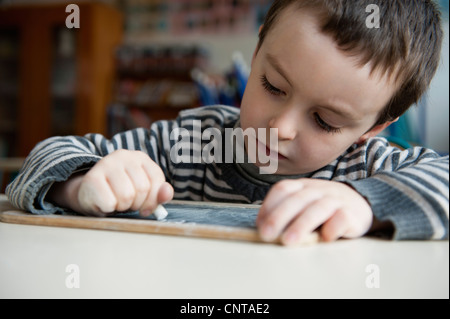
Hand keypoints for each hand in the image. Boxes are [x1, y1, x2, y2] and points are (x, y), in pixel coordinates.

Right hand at [49, 150, 173, 216]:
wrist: (89, 193)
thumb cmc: (120, 192)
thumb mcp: (144, 192)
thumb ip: (158, 193)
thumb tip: (167, 193)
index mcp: (140, 157)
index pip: (156, 179)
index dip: (153, 199)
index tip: (146, 208)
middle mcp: (123, 155)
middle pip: (142, 189)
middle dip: (136, 204)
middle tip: (127, 203)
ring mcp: (106, 164)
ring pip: (126, 196)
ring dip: (122, 207)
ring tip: (116, 202)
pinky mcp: (92, 178)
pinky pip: (110, 203)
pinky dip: (108, 209)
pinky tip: (103, 202)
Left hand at [256, 179, 372, 244]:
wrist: (359, 205)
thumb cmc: (323, 210)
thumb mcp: (303, 206)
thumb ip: (286, 214)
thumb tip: (263, 230)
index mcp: (302, 186)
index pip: (283, 189)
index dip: (269, 205)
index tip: (260, 224)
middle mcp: (318, 189)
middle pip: (297, 199)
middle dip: (279, 217)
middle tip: (266, 234)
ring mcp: (336, 199)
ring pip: (317, 209)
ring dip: (301, 225)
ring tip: (288, 241)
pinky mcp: (352, 213)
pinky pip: (341, 218)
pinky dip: (331, 228)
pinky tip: (324, 239)